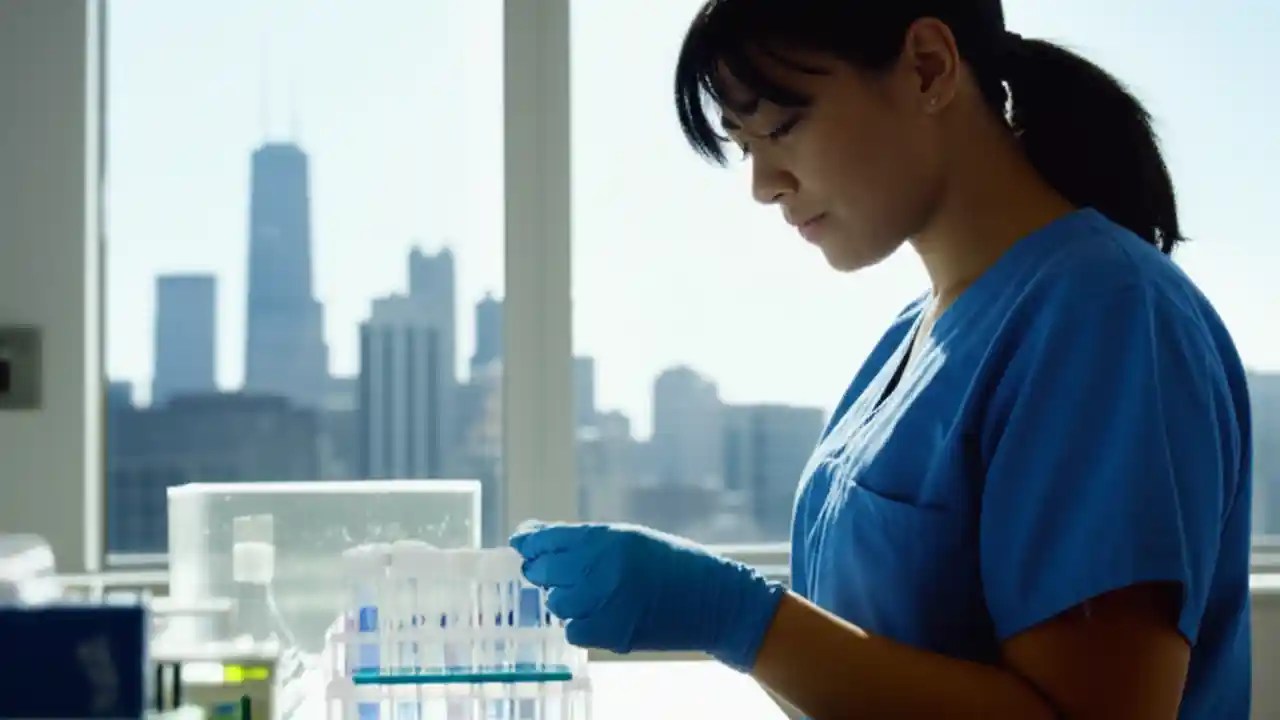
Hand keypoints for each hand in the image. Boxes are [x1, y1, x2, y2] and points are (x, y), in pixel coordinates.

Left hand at [509, 521, 784, 670]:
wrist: (715, 600)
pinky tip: (599, 614)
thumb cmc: (674, 564)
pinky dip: (580, 624)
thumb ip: (587, 541)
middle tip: (547, 570)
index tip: (520, 540)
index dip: (530, 540)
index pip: (549, 539)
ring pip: (558, 602)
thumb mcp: (631, 539)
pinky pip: (573, 630)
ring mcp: (605, 603)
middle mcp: (601, 568)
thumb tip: (536, 536)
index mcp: (607, 539)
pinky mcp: (612, 632)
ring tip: (589, 593)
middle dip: (543, 570)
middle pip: (546, 571)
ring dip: (565, 598)